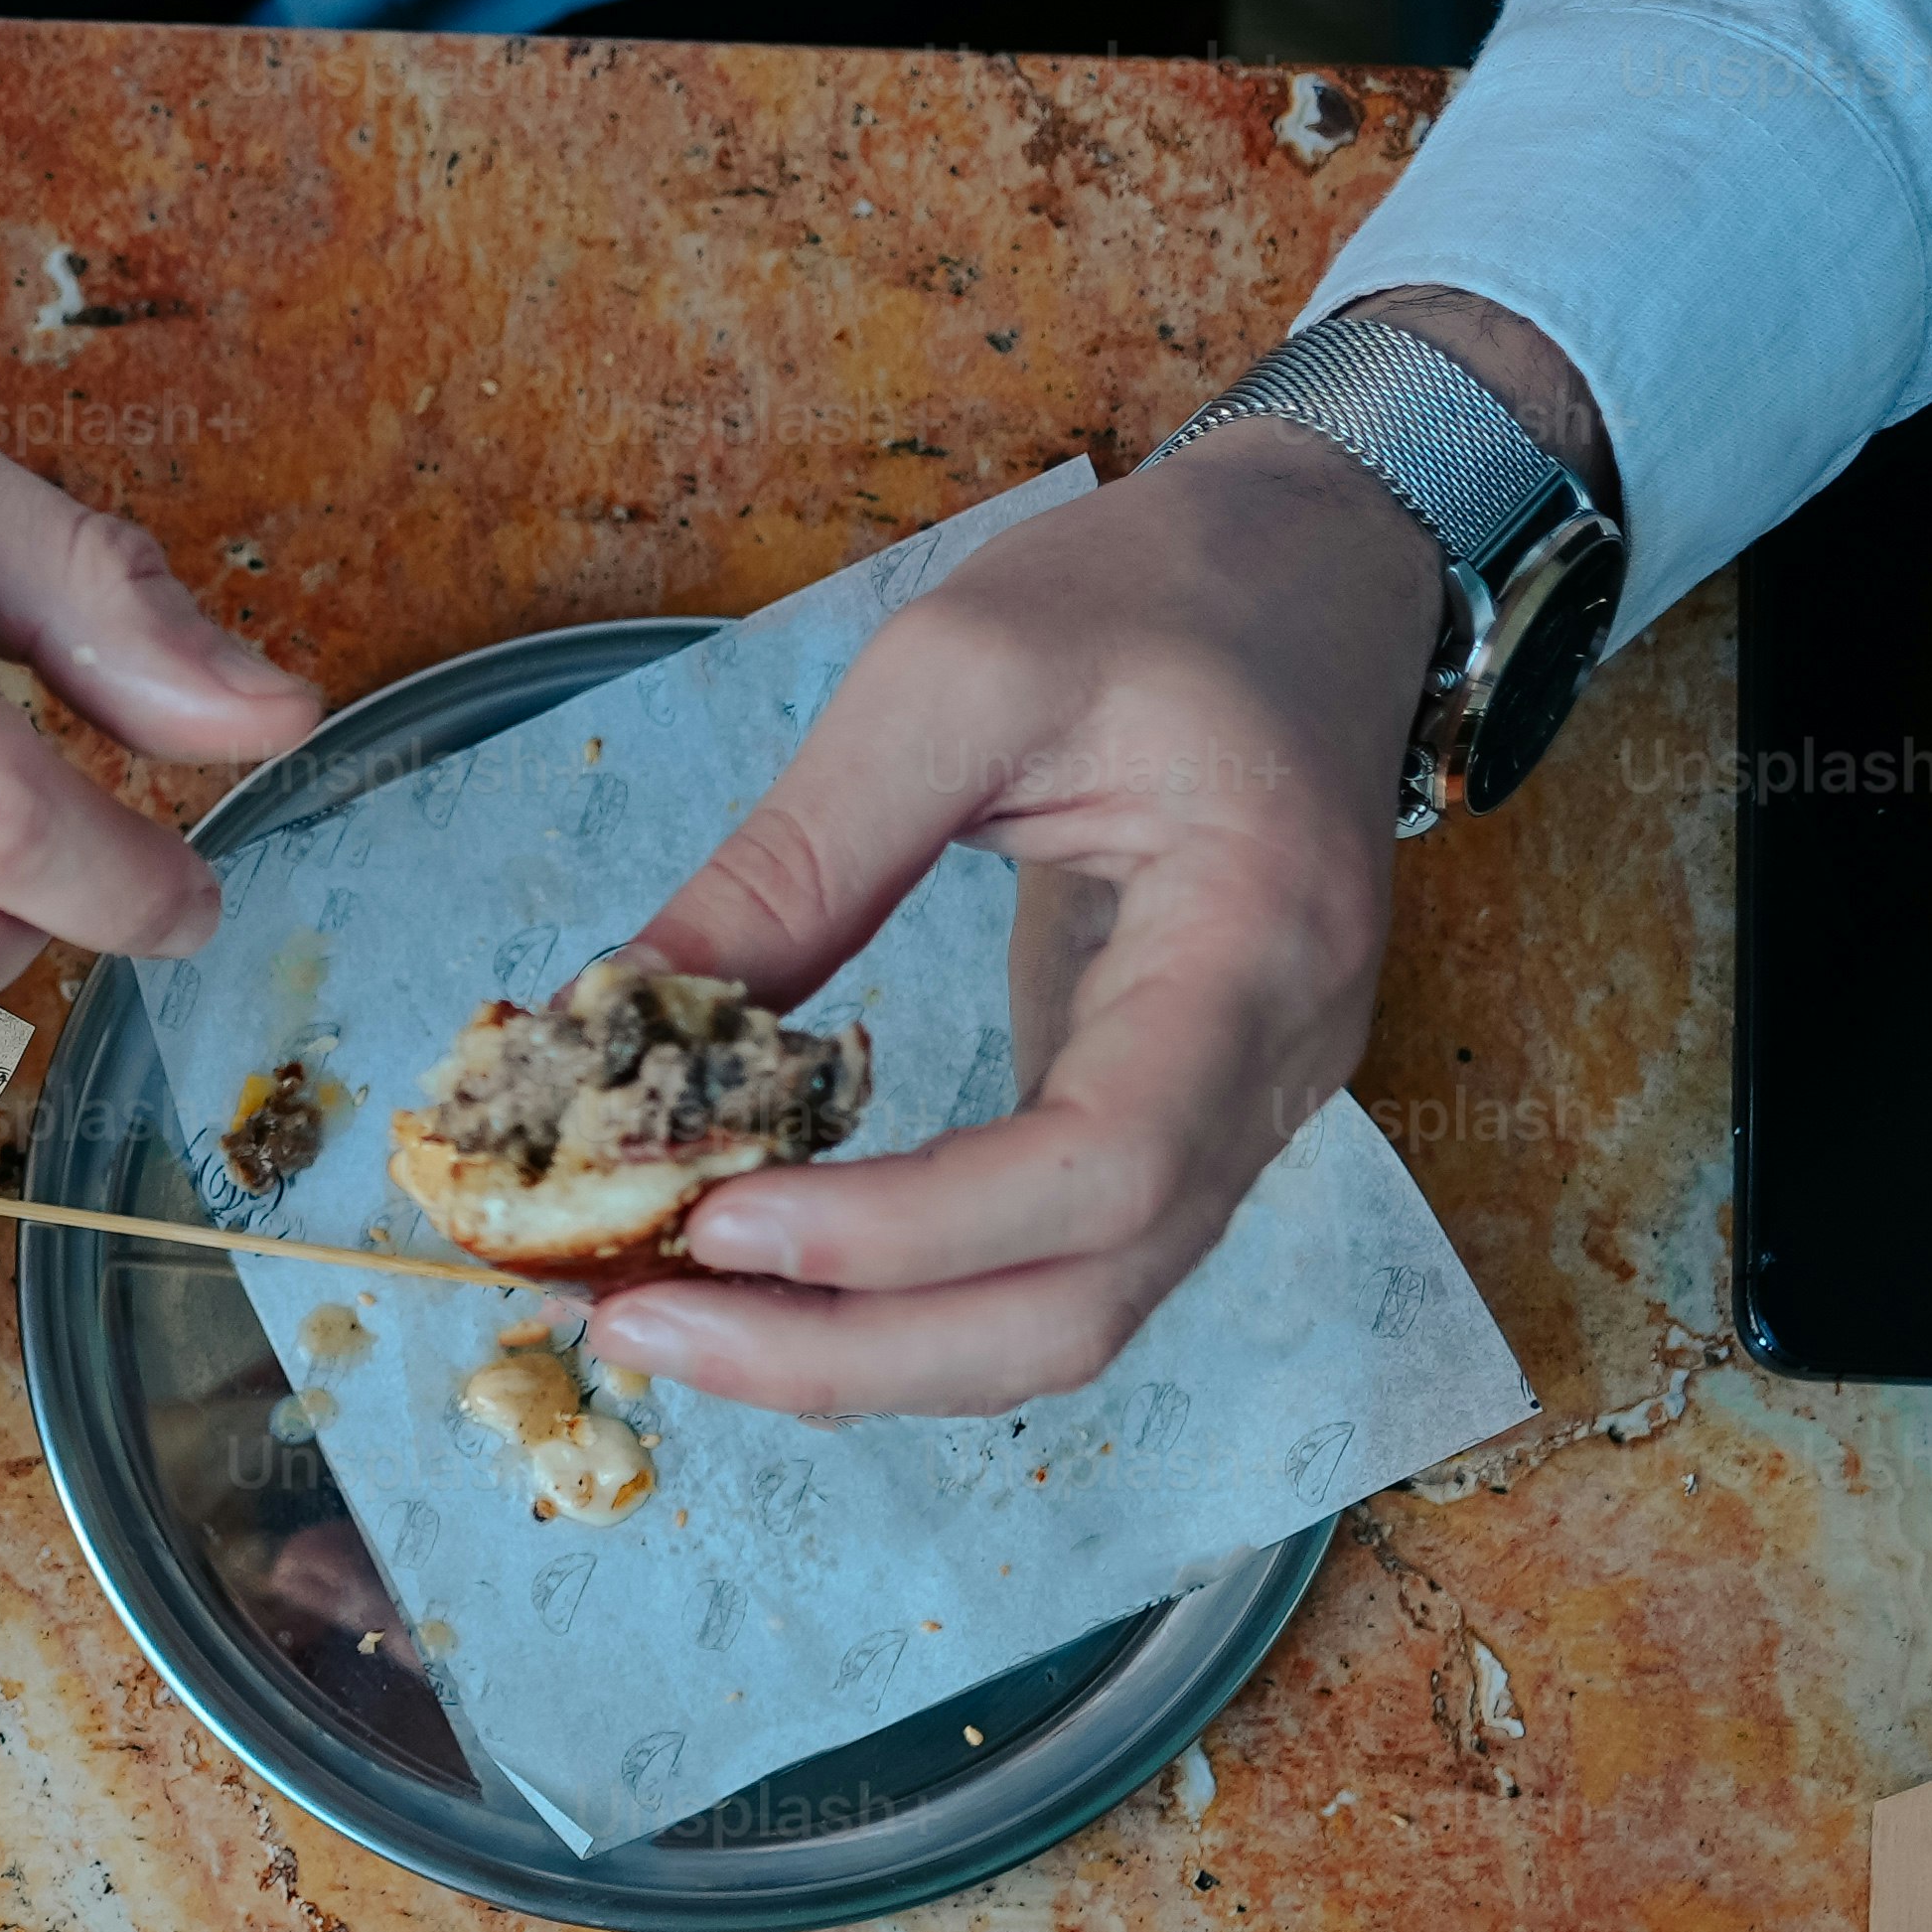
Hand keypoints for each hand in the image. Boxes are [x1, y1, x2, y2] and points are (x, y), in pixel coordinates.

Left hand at [577, 294, 1618, 1419]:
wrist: (1316, 574)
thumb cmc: (1161, 597)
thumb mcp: (959, 672)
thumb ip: (798, 854)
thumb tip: (615, 1011)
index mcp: (1257, 942)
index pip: (1102, 1165)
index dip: (902, 1232)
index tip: (717, 1220)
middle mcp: (1272, 1073)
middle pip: (1075, 1309)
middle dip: (843, 1352)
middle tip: (634, 1322)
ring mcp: (1232, 1122)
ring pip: (1054, 1327)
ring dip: (851, 1357)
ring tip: (664, 1318)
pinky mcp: (1165, 1132)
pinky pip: (1037, 1275)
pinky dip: (888, 1303)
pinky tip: (752, 1275)